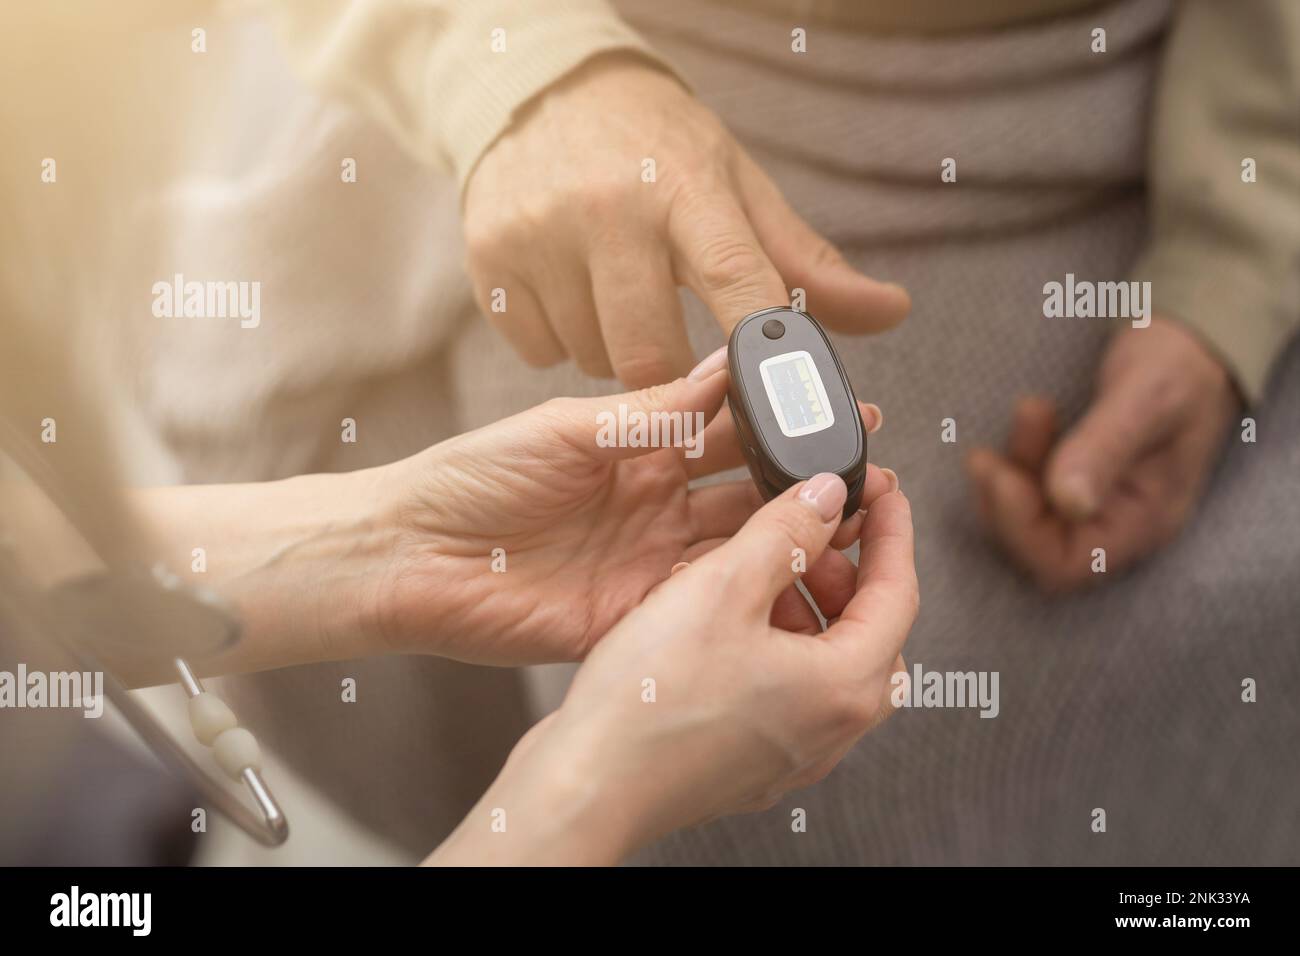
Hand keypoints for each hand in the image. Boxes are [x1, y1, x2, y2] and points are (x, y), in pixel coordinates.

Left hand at [375, 348, 885, 663]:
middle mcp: (651, 502)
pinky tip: (796, 573)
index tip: (830, 403)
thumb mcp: (564, 429)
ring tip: (851, 514)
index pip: (724, 426)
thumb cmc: (469, 479)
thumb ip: (647, 412)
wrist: (409, 559)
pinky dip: (753, 588)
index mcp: (633, 447)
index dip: (778, 417)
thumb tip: (719, 370)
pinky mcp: (636, 614)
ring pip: (740, 544)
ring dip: (793, 530)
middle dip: (804, 473)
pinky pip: (707, 602)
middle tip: (863, 462)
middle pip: (747, 488)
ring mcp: (648, 560)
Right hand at [428, 470, 916, 864]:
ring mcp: (794, 752)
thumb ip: (785, 532)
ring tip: (752, 573)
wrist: (587, 786)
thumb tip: (826, 497)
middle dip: (841, 571)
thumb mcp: (722, 588)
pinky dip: (773, 645)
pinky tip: (722, 621)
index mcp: (844, 686)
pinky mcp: (753, 761)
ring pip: (824, 660)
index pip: (898, 593)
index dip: (892, 532)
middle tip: (808, 531)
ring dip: (802, 607)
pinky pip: (787, 689)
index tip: (884, 496)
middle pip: (867, 630)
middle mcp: (831, 729)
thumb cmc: (648, 705)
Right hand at [462, 53, 909, 385]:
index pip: (736, 285)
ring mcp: (538, 235)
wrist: (544, 90)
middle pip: (649, 356)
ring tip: (620, 297)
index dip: (761, 356)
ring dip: (616, 353)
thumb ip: (808, 264)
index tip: (781, 407)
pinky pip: (539, 351)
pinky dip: (562, 340)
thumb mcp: (736, 187)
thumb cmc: (657, 148)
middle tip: (679, 347)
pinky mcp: (489, 260)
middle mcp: (608, 210)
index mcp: (686, 188)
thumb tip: (891, 313)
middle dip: (673, 375)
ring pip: (592, 360)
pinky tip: (570, 291)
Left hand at [966, 316, 1239, 591]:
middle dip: (1004, 502)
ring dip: (1009, 472)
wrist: (1192, 341)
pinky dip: (1018, 456)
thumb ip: (1105, 447)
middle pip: (1036, 545)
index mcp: (1144, 522)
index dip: (1021, 532)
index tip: (1001, 478)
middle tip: (985, 455)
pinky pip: (1030, 486)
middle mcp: (1117, 523)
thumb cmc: (1180, 367)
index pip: (1065, 565)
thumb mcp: (1146, 398)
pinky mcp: (1076, 478)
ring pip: (1027, 514)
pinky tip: (1032, 412)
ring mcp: (1096, 503)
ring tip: (1030, 410)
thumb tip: (1067, 501)